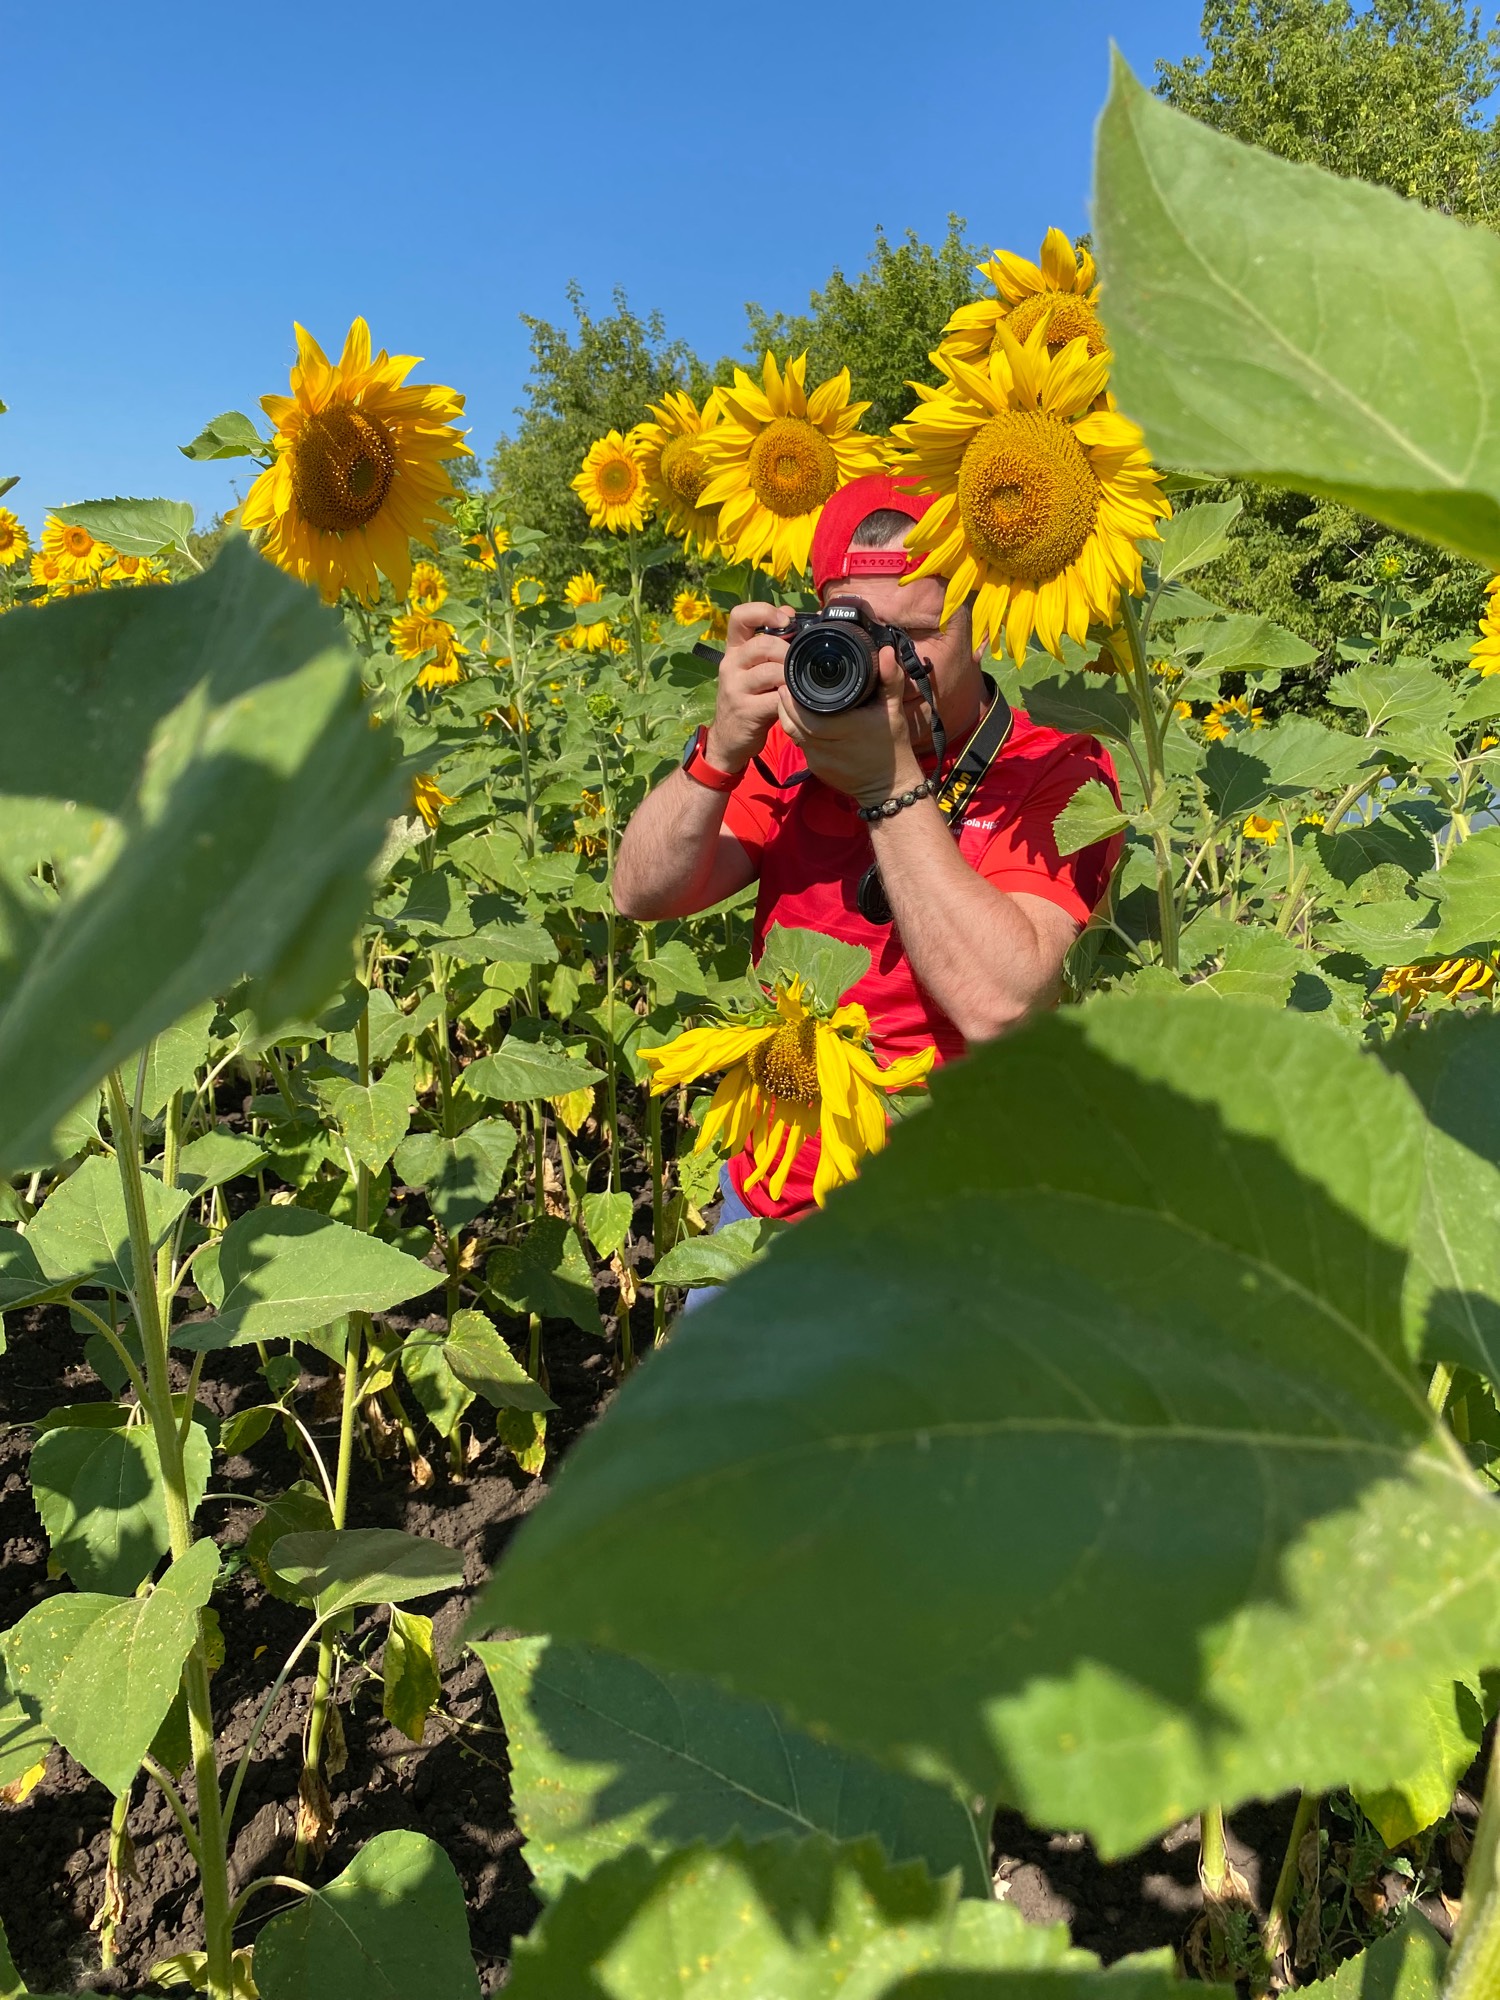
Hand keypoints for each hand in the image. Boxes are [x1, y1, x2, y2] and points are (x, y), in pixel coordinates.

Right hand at [703, 602, 790, 773]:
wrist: (729, 738)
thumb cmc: (748, 698)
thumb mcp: (754, 668)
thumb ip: (770, 642)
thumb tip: (789, 612)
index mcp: (734, 650)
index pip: (740, 616)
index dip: (764, 611)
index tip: (785, 620)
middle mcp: (730, 665)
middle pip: (763, 644)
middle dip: (788, 652)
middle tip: (799, 664)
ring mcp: (735, 688)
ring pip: (769, 671)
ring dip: (790, 676)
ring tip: (797, 684)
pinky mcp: (745, 711)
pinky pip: (774, 699)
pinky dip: (789, 699)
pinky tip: (794, 702)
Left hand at [778, 644, 925, 808]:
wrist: (889, 787)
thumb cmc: (893, 746)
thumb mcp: (894, 710)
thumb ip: (890, 679)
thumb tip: (885, 652)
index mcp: (845, 729)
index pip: (806, 714)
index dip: (793, 698)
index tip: (791, 680)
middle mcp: (827, 747)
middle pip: (793, 723)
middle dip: (786, 703)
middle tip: (785, 685)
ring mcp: (818, 761)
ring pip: (792, 734)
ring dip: (788, 716)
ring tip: (789, 698)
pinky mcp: (815, 769)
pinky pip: (799, 745)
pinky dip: (798, 731)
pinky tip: (801, 719)